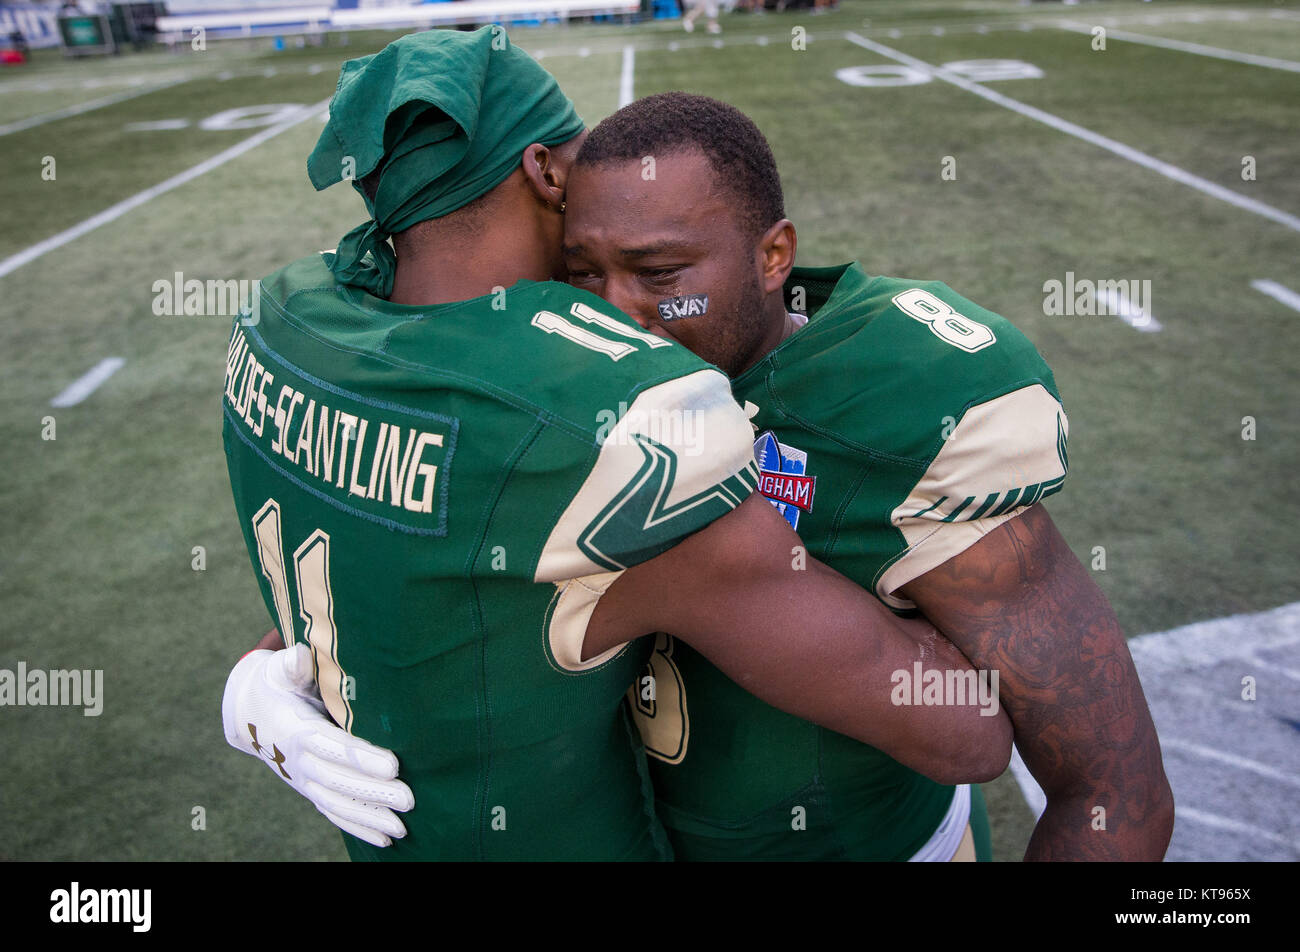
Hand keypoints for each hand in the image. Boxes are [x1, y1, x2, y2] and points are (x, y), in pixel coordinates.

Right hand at [222, 643, 414, 846]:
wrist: (250, 714)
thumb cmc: (277, 685)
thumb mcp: (278, 671)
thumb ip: (291, 667)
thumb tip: (297, 657)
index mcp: (297, 730)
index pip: (334, 747)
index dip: (362, 758)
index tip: (394, 765)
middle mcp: (299, 761)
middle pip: (340, 780)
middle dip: (375, 792)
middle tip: (410, 799)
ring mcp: (304, 781)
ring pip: (339, 803)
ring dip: (370, 817)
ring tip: (402, 827)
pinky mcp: (309, 791)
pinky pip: (333, 813)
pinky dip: (358, 827)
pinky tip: (385, 839)